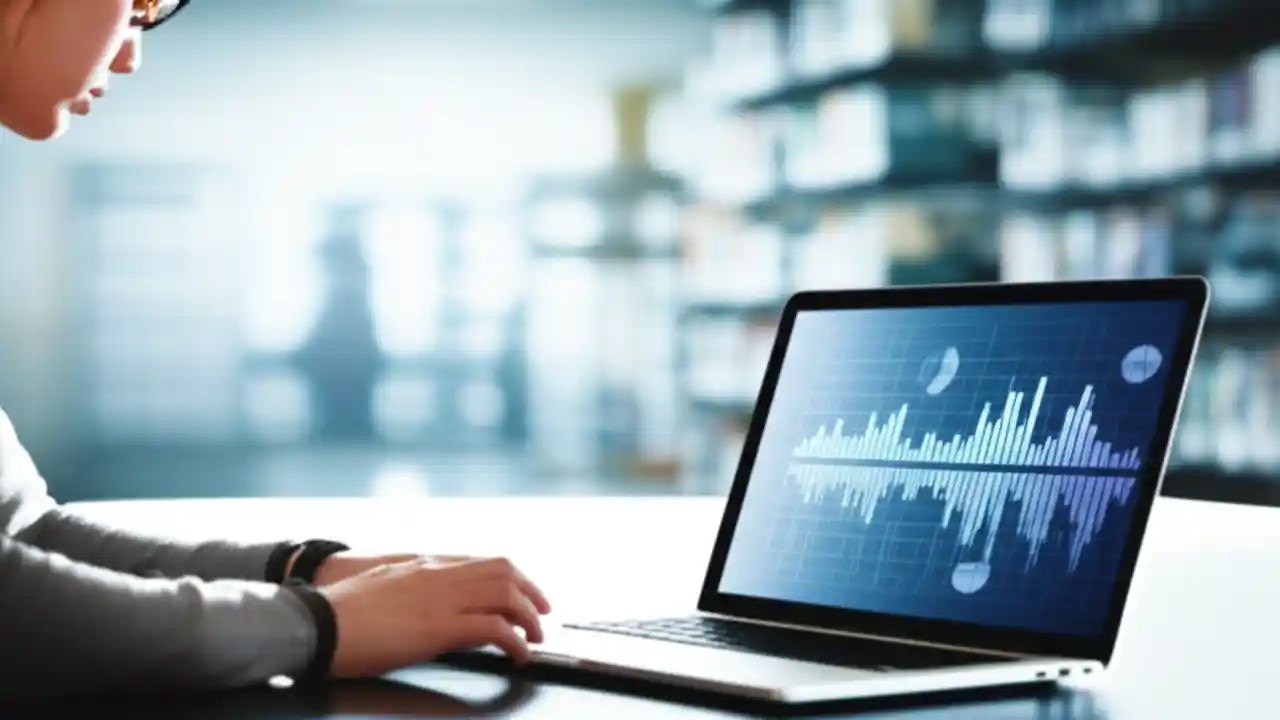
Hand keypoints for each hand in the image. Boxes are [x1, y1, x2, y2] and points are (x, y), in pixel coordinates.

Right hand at [320, 556, 552, 677]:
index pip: (483, 561)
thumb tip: (435, 606)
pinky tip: (519, 655)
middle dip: (531, 592)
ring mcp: (440, 597)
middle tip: (543, 616)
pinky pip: (493, 628)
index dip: (513, 576)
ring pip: (506, 594)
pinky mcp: (438, 626)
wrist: (316, 624)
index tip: (527, 593)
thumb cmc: (340, 614)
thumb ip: (414, 589)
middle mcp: (437, 573)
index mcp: (423, 563)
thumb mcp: (383, 588)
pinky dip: (515, 641)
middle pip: (503, 570)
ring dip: (528, 616)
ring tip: (535, 639)